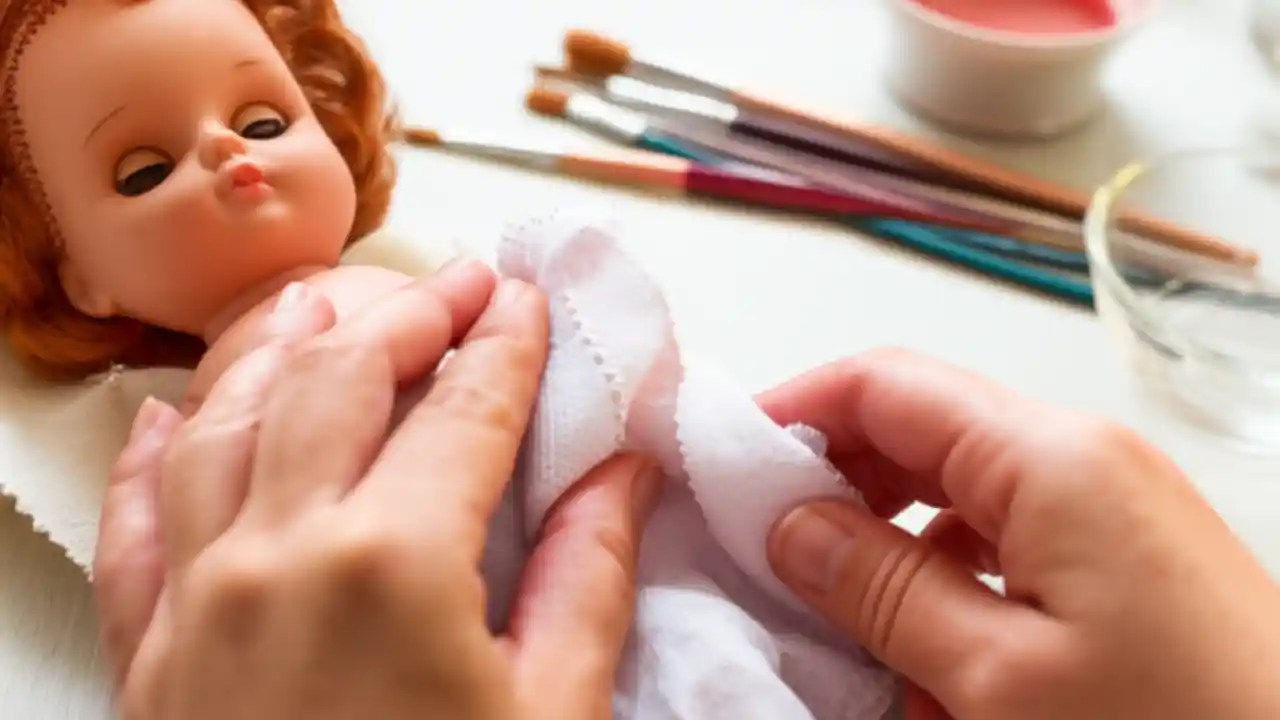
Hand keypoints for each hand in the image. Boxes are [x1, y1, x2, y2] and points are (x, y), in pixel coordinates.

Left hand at [94, 259, 663, 719]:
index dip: (507, 344)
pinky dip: (151, 457)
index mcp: (394, 564)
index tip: (532, 303)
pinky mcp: (148, 661)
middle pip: (340, 378)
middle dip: (409, 312)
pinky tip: (165, 417)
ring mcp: (197, 602)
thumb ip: (587, 580)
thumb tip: (619, 475)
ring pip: (222, 421)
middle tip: (462, 279)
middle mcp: (279, 555)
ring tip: (320, 299)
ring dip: (278, 346)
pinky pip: (133, 528)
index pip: (464, 408)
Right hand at [759, 349, 1279, 719]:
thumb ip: (880, 586)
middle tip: (765, 553)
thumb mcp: (995, 678)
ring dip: (889, 547)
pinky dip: (949, 586)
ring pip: (959, 494)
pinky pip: (1009, 545)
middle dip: (834, 483)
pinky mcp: (1128, 564)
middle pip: (921, 429)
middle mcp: (1085, 461)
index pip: (886, 383)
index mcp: (1053, 458)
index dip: (792, 409)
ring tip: (844, 623)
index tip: (722, 463)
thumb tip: (789, 522)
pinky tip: (926, 661)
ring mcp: (1113, 510)